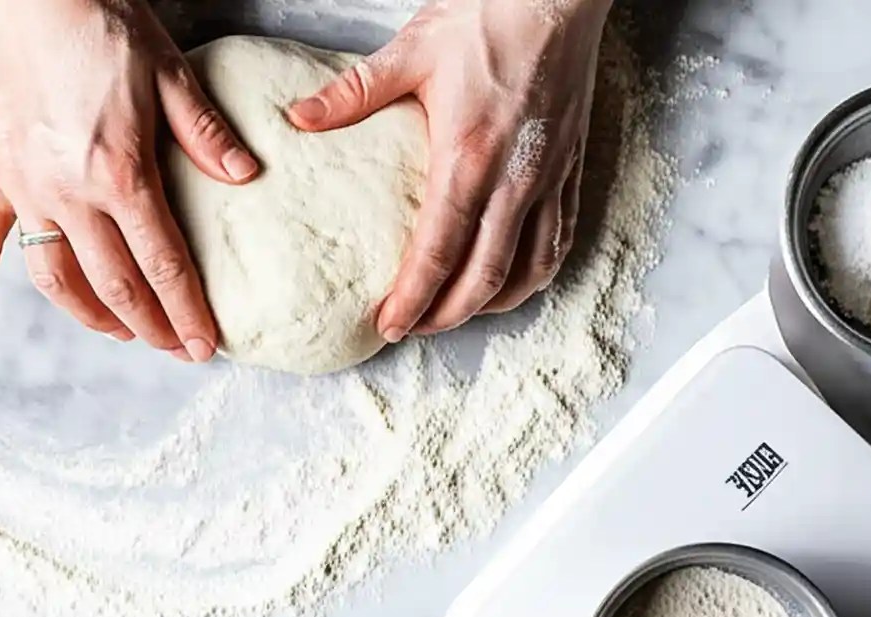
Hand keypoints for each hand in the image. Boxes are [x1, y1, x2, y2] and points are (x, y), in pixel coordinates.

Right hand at [0, 0, 259, 361]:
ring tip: (118, 330)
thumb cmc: (107, 26)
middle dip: (150, 326)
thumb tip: (244, 176)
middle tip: (174, 348)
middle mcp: (69, 193)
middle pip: (114, 285)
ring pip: (55, 276)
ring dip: (88, 314)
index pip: (162, 265)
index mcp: (120, 175)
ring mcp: (26, 187)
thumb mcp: (170, 75)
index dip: (187, 313)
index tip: (204, 347)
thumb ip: (205, 134)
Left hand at [289, 0, 611, 339]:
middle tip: (412, 331)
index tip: (389, 325)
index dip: (414, 298)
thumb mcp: (411, 50)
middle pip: (483, 276)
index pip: (439, 251)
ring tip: (457, 315)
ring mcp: (549, 176)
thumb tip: (298, 119)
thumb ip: (353, 93)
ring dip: (492, 303)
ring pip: (529, 268)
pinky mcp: (571, 167)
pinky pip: (560, 239)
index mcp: (469, 155)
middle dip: (446, 315)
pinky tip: (513, 279)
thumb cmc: (488, 15)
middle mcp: (515, 177)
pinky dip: (535, 273)